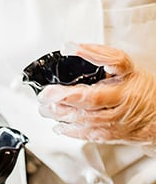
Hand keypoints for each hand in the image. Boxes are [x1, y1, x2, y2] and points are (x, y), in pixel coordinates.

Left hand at [37, 43, 155, 144]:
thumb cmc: (140, 90)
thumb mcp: (126, 68)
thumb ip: (103, 59)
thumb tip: (72, 48)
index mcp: (127, 81)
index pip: (111, 66)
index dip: (89, 57)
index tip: (69, 49)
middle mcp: (122, 102)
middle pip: (91, 100)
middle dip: (63, 98)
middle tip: (44, 95)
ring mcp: (117, 121)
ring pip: (86, 120)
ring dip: (62, 115)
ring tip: (46, 109)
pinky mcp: (111, 135)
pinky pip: (88, 134)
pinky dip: (70, 130)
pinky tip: (58, 125)